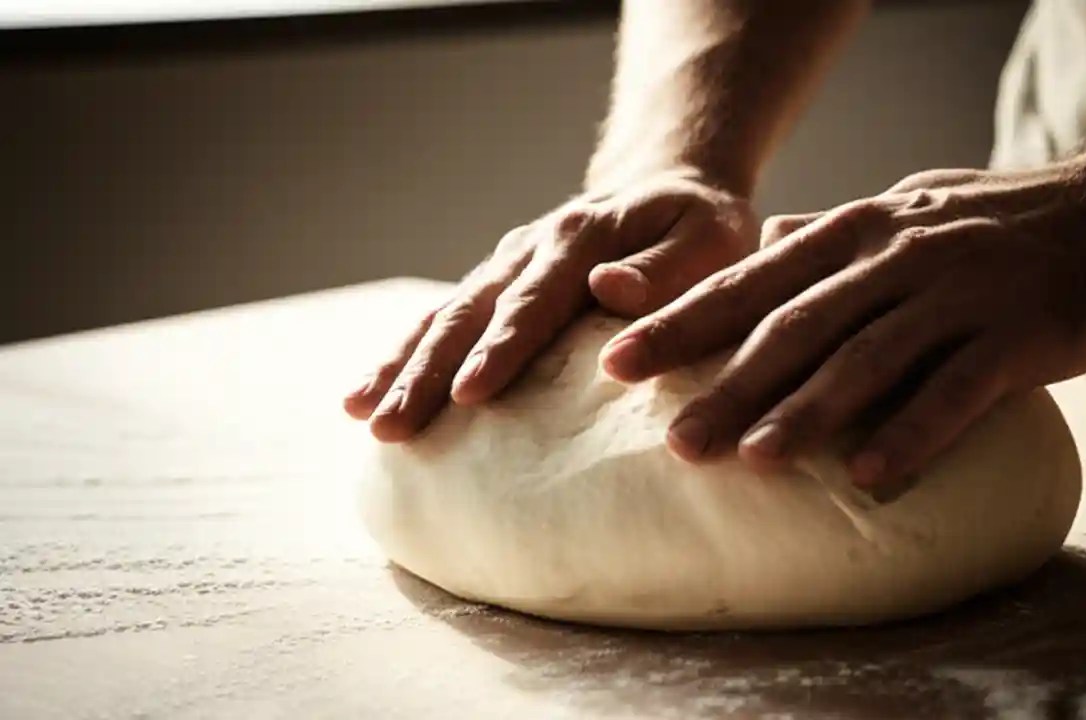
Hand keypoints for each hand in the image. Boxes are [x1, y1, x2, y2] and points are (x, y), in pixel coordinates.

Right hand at [345, 172, 756, 440]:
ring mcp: (505, 264)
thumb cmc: (701, 227)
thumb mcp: (708, 238)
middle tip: (393, 425)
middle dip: (428, 372)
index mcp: (581, 240)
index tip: (471, 393)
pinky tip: (364, 397)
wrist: (668, 184)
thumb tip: (607, 288)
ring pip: (442, 317)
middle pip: (471, 314)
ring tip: (362, 415)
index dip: (501, 348)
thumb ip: (663, 269)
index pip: (535, 301)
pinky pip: (439, 320)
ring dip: (401, 367)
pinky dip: (401, 356)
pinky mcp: (495, 283)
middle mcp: (530, 249)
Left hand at [599, 161, 1085, 486]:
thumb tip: (768, 241)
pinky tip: (871, 479)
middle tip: (668, 439)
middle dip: (725, 382)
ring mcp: (960, 292)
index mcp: (859, 230)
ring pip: (866, 358)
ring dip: (805, 412)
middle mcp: (897, 256)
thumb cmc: (1008, 219)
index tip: (615, 359)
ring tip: (749, 460)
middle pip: (794, 325)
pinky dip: (914, 433)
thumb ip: (837, 233)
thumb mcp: (910, 207)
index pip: (752, 280)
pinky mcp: (1021, 332)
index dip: (682, 321)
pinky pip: (959, 389)